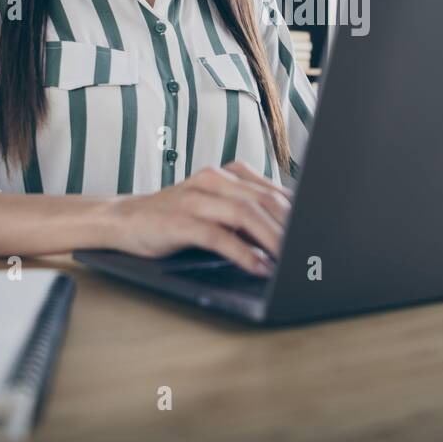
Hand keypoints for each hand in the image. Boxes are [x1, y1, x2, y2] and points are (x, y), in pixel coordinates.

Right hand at [105, 161, 293, 275]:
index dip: (298, 211)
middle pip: (263, 199)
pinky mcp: (180, 221)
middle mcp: (213, 180)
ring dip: (272, 238)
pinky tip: (257, 266)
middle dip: (290, 226)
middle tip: (308, 249)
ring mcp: (196, 198)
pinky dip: (242, 253)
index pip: (272, 189)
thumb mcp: (216, 209)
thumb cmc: (176, 217)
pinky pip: (218, 236)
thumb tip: (288, 233)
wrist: (125, 219)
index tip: (317, 231)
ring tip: (289, 259)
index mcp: (227, 174)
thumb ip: (246, 214)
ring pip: (245, 213)